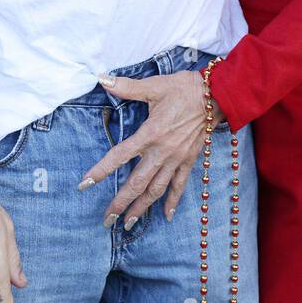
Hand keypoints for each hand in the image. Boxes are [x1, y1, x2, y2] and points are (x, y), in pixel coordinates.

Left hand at [79, 71, 223, 227]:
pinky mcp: (188, 161)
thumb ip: (126, 87)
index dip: (101, 171)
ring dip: (141, 208)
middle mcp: (162, 151)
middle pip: (137, 183)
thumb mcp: (154, 85)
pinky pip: (179, 186)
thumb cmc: (183, 88)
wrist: (216, 95)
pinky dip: (173, 202)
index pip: (120, 156)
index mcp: (150, 133)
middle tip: (106, 220)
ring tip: (128, 224)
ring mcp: (176, 159)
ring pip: (155, 190)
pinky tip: (166, 216)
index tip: (85, 184)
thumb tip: (102, 78)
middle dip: (120, 203)